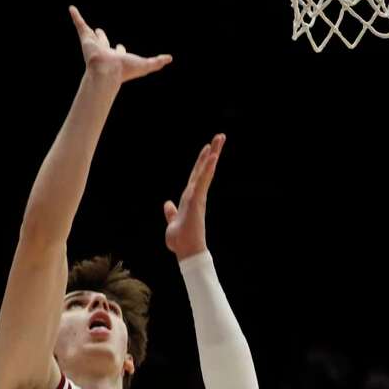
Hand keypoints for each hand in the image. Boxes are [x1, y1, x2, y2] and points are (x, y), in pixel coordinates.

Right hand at [69, 6, 170, 86]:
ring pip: (88, 33)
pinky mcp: (85, 39)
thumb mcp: (146, 66)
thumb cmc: (125, 71)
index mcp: (116, 58)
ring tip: (82, 22)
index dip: (119, 50)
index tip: (121, 47)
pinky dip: (75, 16)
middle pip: (102, 43)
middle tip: (100, 32)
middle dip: (101, 38)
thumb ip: (157, 62)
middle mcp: (104, 52)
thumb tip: (170, 58)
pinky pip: (79, 24)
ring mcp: (93, 45)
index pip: (118, 52)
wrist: (106, 72)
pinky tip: (72, 8)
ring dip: (85, 28)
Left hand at [164, 134, 224, 259]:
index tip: (209, 149)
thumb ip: (171, 212)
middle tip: (220, 136)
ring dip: (213, 154)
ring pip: (205, 170)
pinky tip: (212, 156)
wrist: (185, 251)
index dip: (202, 162)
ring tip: (220, 138)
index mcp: (190, 198)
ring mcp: (197, 196)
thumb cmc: (180, 240)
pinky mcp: (197, 199)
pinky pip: (202, 180)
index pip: (197, 176)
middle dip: (212, 152)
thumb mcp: (172, 222)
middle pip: (204, 169)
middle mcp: (195, 194)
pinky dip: (207, 168)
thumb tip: (168, 205)